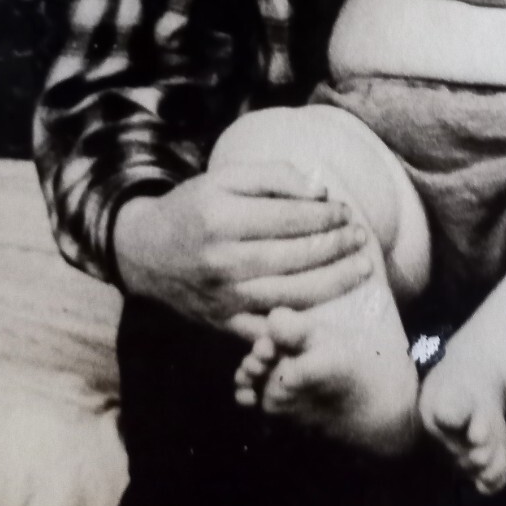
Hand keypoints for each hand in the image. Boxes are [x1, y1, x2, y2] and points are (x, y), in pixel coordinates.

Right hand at [112, 158, 371, 343]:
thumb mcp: (225, 178)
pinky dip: (302, 322)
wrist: (144, 252)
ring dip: (334, 282)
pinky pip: (269, 328)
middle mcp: (222, 261)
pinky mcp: (222, 323)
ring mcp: (223, 297)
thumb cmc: (193, 208)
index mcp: (222, 219)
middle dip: (337, 247)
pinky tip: (330, 309)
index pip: (290, 219)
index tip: (345, 211)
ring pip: (292, 294)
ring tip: (361, 268)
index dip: (326, 217)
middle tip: (361, 237)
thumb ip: (274, 176)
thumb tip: (320, 191)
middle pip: (296, 257)